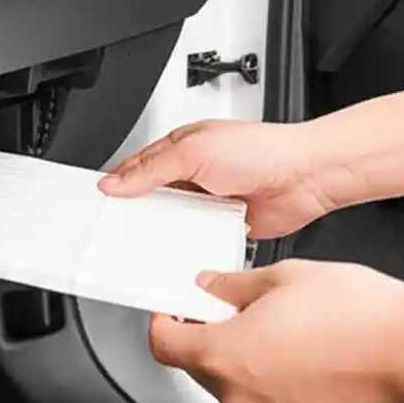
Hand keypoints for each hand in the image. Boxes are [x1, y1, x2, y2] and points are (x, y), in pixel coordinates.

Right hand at [98, 120, 340, 238]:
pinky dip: (188, 248)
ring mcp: (207, 203)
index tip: (98, 206)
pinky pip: (196, 242)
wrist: (305, 176)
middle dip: (135, 215)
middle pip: (150, 200)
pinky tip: (180, 252)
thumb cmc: (262, 149)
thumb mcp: (194, 152)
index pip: (135, 170)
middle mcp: (191, 176)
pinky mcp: (222, 226)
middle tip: (117, 231)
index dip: (115, 187)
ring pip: (171, 224)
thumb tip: (114, 183)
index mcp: (179, 150)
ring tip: (148, 244)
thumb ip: (151, 170)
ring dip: (163, 233)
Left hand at [149, 259, 403, 402]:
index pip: (163, 345)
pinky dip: (267, 378)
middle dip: (204, 335)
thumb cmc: (360, 316)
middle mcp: (239, 397)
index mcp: (223, 357)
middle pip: (195, 366)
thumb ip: (231, 286)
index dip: (163, 320)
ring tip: (274, 326)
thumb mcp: (282, 278)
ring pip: (231, 386)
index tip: (174, 308)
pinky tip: (297, 351)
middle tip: (228, 307)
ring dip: (238, 358)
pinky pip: (264, 402)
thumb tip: (210, 287)